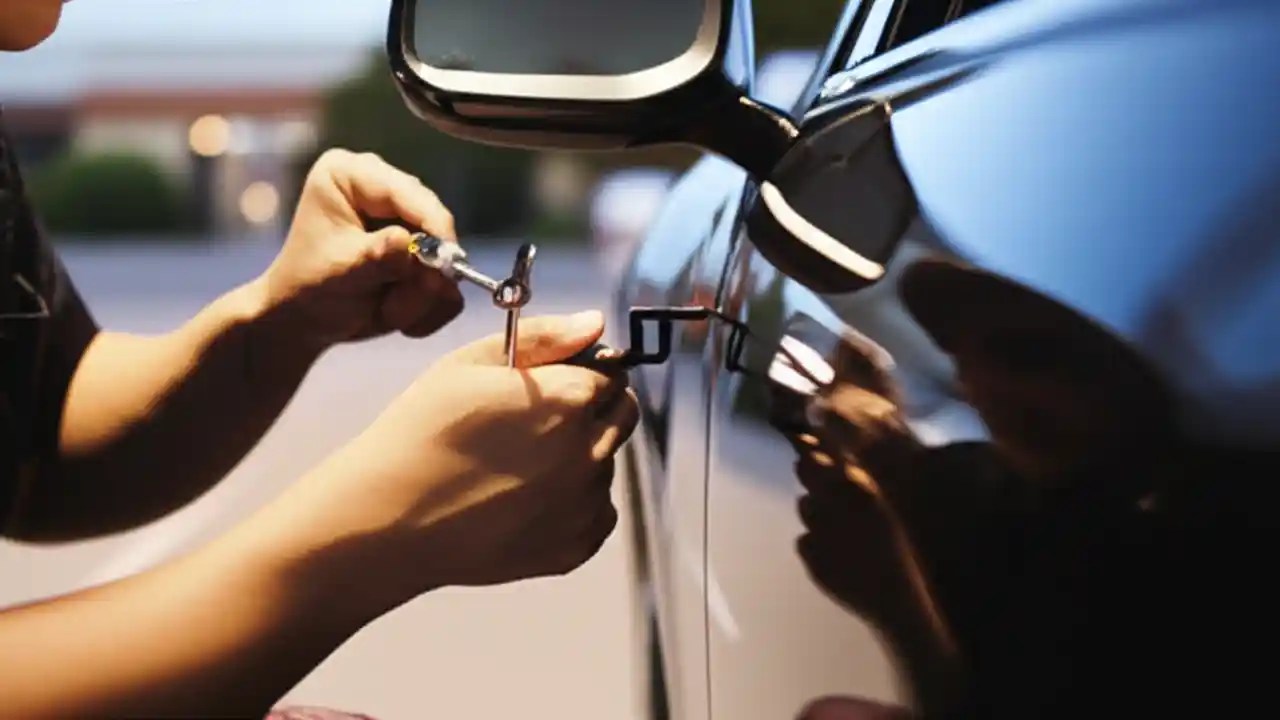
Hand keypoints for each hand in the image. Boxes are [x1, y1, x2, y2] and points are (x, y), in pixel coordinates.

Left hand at [259, 149, 463, 349]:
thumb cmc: (307, 287)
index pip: (407, 191)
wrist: (303, 321)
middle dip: (422, 271)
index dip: (433, 223)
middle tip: (396, 307)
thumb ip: (377, 257)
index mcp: (351, 175)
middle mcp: (383, 189)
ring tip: (386, 312)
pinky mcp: (423, 252)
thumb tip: (412, 245)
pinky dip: (427, 307)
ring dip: (422, 296)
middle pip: (433, 222)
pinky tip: (395, 315)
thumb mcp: (339, 271)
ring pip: (445, 259)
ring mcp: (407, 222)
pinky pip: (448, 282)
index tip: (449, 259)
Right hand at [304, 311, 638, 595]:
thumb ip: (545, 337)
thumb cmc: (421, 432)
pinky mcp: (574, 548)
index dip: (583, 370)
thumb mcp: (471, 363)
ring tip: (516, 464)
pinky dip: (573, 503)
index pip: (612, 372)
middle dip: (592, 409)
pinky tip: (523, 498)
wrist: (387, 519)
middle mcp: (588, 454)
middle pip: (621, 416)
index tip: (550, 380)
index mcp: (569, 400)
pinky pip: (597, 513)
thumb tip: (597, 323)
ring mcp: (583, 507)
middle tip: (536, 420)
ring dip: (580, 457)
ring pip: (606, 465)